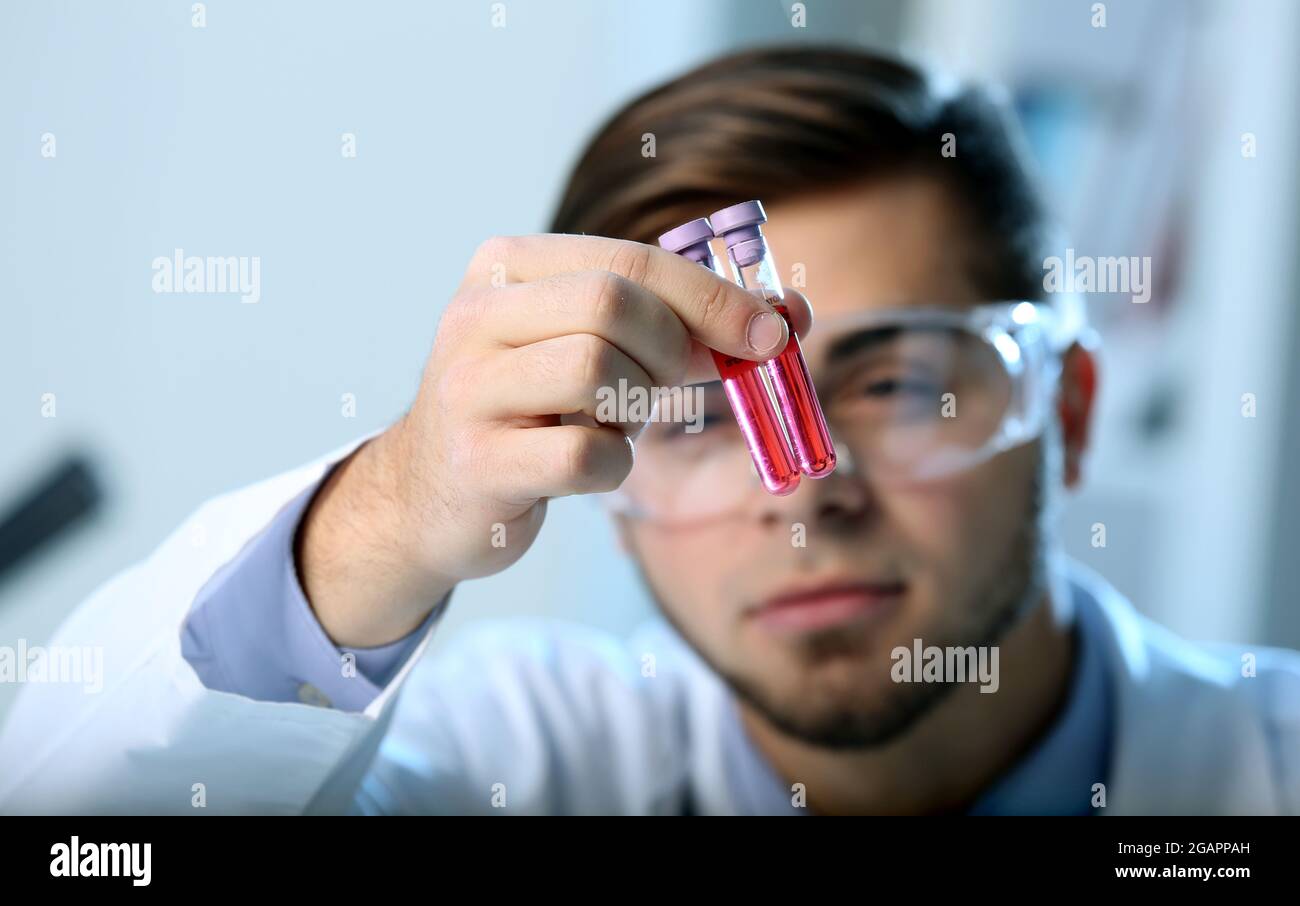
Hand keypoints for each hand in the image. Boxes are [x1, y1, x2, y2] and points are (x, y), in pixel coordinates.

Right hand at [299, 234, 810, 645]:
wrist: (429, 495)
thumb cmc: (533, 412)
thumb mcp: (596, 349)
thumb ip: (681, 326)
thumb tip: (791, 315)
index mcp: (506, 269)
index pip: (629, 259)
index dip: (714, 296)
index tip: (774, 332)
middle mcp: (476, 317)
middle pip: (611, 303)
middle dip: (671, 346)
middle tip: (671, 383)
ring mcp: (468, 390)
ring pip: (595, 370)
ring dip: (634, 406)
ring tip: (610, 421)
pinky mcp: (478, 463)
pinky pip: (584, 454)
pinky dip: (611, 464)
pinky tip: (586, 465)